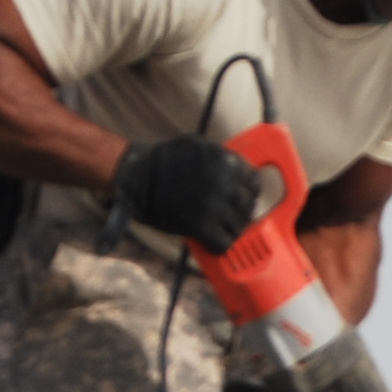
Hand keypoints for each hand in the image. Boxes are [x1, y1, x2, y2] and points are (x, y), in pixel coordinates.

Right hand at [108, 137, 275, 252]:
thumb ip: (220, 157)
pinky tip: (213, 242)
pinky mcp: (200, 226)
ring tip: (223, 230)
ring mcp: (212, 205)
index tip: (245, 197)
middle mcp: (223, 182)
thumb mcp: (196, 145)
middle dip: (242, 212)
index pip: (254, 181)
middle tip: (234, 217)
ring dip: (232, 231)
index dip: (250, 192)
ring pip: (239, 227)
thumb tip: (240, 170)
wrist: (137, 178)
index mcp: (224, 161)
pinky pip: (223, 244)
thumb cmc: (164, 160)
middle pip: (248, 206)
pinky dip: (220, 246)